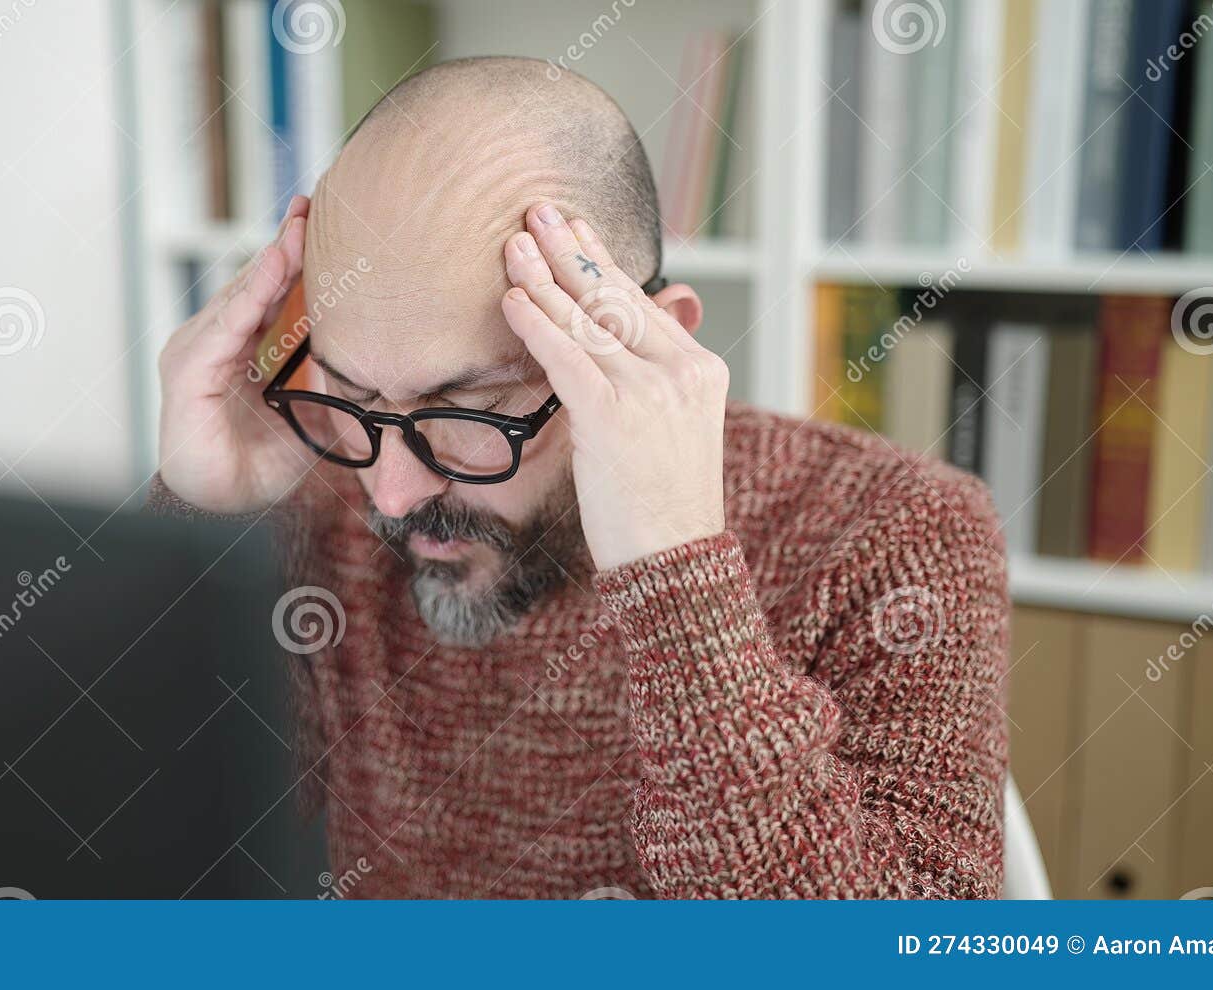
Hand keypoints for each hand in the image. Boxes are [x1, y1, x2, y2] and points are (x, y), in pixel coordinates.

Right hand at [157, 195, 312, 513]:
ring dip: (274, 258)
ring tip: (301, 225)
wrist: (218, 507)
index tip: (323, 224)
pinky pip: (227, 323)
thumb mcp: (311, 418)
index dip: (296, 260)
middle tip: (314, 205)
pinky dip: (253, 293)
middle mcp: (215, 341)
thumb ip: (332, 387)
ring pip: (243, 294)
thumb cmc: (257, 465)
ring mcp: (198, 350)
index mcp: (241, 348)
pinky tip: (276, 264)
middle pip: (256, 283)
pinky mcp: (188, 369)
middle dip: (287, 244)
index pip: (271, 293)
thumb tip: (382, 367)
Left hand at [501, 202, 727, 570]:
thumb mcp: (676, 429)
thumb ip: (659, 374)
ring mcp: (649, 390)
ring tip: (512, 245)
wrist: (676, 561)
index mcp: (700, 369)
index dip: (602, 261)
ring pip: (586, 321)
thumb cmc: (664, 505)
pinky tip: (512, 299)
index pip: (641, 301)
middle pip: (613, 297)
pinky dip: (536, 324)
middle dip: (569, 251)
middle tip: (537, 212)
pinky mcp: (612, 415)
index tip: (575, 229)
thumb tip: (646, 326)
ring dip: (543, 277)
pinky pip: (566, 357)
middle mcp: (679, 370)